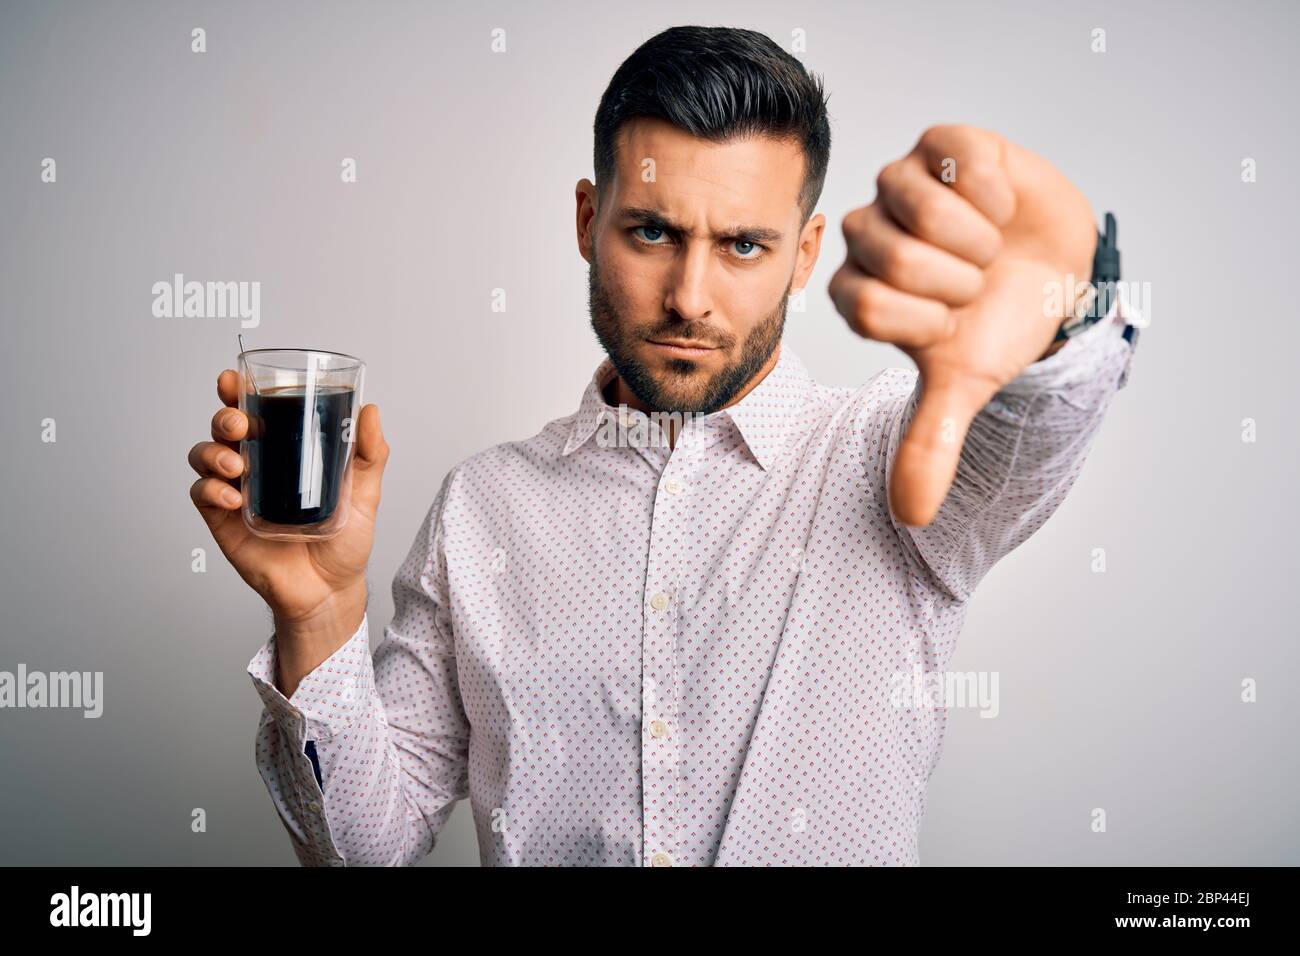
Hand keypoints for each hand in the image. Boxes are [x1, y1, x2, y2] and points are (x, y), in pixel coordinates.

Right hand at [187, 370, 388, 687]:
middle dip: (224, 417)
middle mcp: (256, 466)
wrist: (330, 590)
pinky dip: (212, 490)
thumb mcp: (364, 491)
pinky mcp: (224, 521)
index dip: (237, 391)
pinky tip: (233, 497)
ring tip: (237, 466)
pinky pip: (202, 495)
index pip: (255, 412)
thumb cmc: (345, 541)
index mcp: (285, 451)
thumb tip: (370, 411)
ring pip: (205, 455)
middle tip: (240, 426)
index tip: (232, 379)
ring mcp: (237, 492)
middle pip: (224, 428)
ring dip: (213, 452)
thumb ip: (369, 452)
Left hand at [830, 124, 1096, 526]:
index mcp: (860, 291)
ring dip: (973, 237)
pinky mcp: (944, 145)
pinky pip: (955, 156)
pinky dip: (992, 189)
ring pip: (914, 202)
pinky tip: (1001, 207)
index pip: (862, 305)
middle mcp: (869, 233)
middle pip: (882, 252)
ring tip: (990, 248)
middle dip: (950, 280)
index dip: (923, 320)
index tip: (953, 324)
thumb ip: (930, 442)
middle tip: (975, 285)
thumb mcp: (965, 385)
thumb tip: (910, 516)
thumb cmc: (996, 324)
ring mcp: (904, 184)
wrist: (1054, 275)